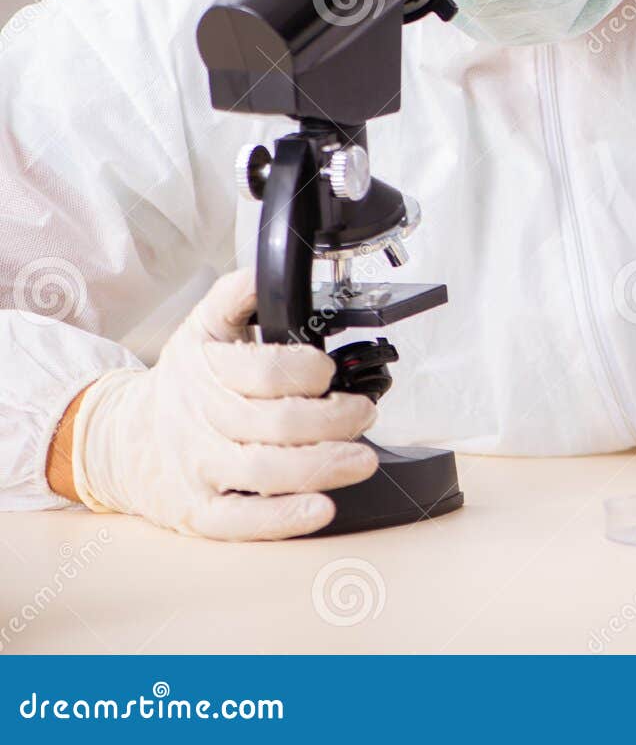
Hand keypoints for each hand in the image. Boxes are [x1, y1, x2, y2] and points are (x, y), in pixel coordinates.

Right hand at [71, 270, 377, 539]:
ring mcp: (199, 470)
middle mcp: (202, 422)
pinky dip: (283, 519)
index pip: (262, 372)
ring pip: (266, 472)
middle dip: (334, 420)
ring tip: (362, 459)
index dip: (305, 372)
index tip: (328, 372)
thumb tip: (268, 269)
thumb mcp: (201, 327)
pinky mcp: (200, 512)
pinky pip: (242, 521)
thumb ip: (238, 296)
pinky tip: (321, 509)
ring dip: (324, 467)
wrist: (118, 440)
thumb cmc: (182, 383)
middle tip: (363, 414)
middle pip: (276, 425)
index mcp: (206, 371)